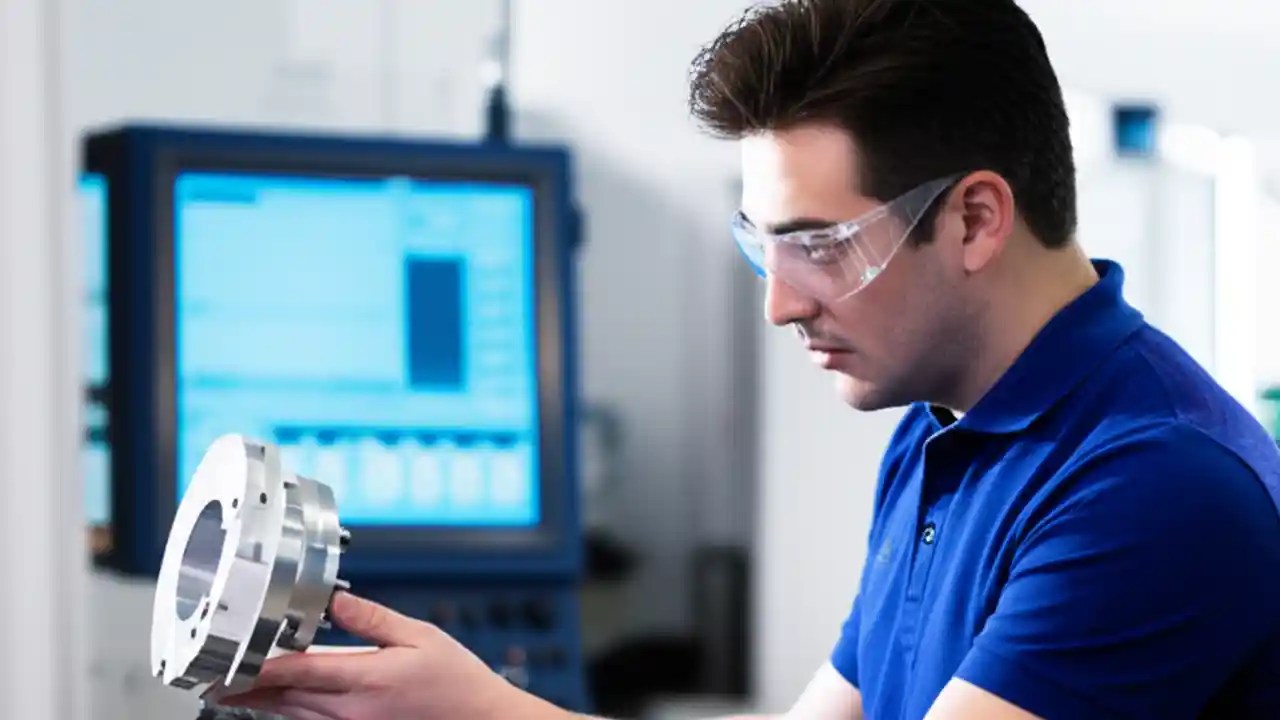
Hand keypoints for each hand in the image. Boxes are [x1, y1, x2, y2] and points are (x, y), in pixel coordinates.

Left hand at [218, 592, 564, 719]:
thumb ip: (374, 619)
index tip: (228, 661)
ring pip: (294, 715)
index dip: (258, 666)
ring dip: (262, 701)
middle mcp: (352, 710)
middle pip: (285, 697)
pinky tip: (278, 704)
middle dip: (247, 686)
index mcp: (366, 679)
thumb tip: (337, 600)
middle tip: (213, 676)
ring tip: (232, 689)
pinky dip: (290, 713)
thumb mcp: (421, 637)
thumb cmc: (457, 683)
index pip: (298, 672)